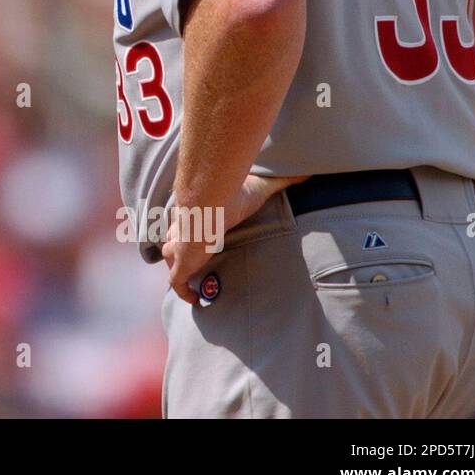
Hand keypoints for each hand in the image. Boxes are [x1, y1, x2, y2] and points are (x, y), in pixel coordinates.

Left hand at [164, 173, 309, 304]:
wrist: (209, 202)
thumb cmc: (232, 195)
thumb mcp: (259, 186)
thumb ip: (280, 180)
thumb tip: (304, 174)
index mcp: (200, 211)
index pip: (190, 217)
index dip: (192, 226)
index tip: (202, 235)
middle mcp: (186, 227)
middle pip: (173, 235)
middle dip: (179, 244)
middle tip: (193, 257)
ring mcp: (180, 245)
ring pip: (169, 253)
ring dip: (176, 263)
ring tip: (190, 277)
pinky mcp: (180, 262)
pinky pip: (177, 282)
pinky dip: (183, 291)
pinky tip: (195, 300)